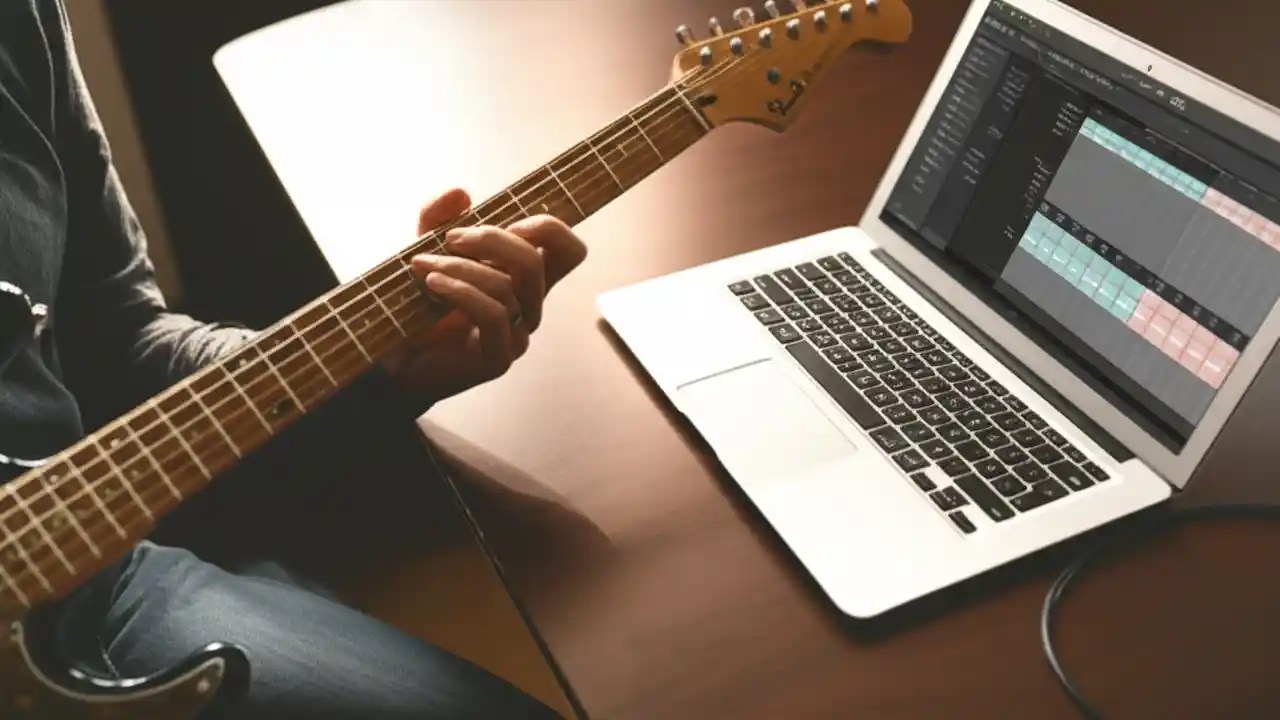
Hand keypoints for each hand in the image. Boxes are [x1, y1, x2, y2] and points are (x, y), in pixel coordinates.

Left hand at [381, 188, 587, 408]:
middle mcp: (527, 308)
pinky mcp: (496, 360)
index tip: (507, 221)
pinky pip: (493, 316)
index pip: (568, 252)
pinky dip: (460, 291)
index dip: (549, 229)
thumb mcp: (422, 249)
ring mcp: (515, 336)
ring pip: (507, 287)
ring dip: (460, 267)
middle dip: (491, 240)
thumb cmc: (415, 309)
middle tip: (452, 237)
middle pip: (536, 262)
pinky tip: (432, 283)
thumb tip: (460, 192)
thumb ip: (437, 219)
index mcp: (523, 281)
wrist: (391, 363)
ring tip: (421, 264)